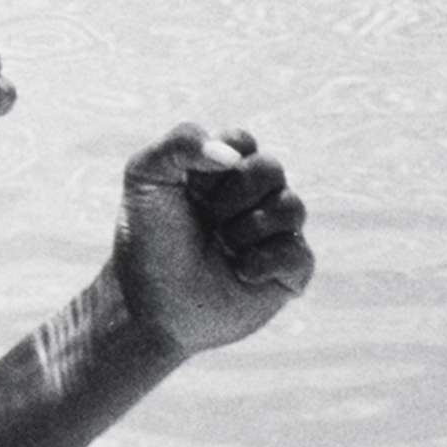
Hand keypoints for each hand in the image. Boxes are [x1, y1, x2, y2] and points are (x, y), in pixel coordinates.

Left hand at [113, 124, 311, 356]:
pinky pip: (301, 255)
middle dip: (233, 195)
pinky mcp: (287, 274)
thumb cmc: (147, 241)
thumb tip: (233, 156)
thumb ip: (181, 142)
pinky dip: (266, 262)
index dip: (216, 162)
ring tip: (221, 247)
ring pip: (293, 207)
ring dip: (247, 229)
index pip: (242, 141)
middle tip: (207, 220)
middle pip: (271, 168)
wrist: (150, 305)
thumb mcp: (145, 177)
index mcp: (220, 172)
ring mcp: (272, 235)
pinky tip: (240, 273)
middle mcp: (251, 199)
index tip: (188, 188)